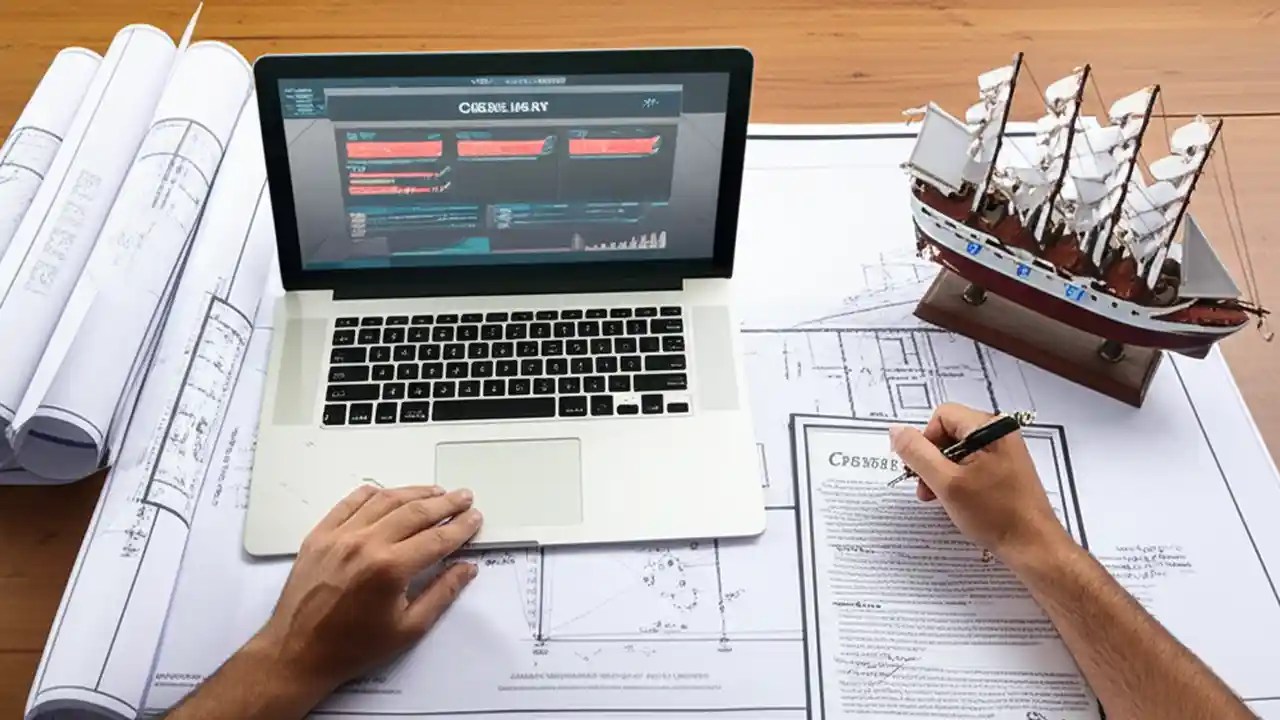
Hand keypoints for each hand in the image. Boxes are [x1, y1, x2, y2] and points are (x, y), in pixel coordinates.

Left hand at [251, 485, 482, 695]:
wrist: (298, 653)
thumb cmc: (351, 647)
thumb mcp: (408, 629)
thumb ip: (442, 594)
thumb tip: (466, 568)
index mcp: (390, 569)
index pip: (437, 538)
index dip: (460, 527)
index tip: (474, 518)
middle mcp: (365, 544)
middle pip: (415, 512)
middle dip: (445, 503)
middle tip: (463, 497)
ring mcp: (340, 536)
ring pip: (385, 500)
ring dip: (415, 492)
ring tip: (435, 492)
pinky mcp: (319, 535)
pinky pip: (350, 502)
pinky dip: (373, 493)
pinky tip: (387, 493)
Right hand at [888, 403, 1069, 562]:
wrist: (1033, 545)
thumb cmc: (993, 514)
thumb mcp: (946, 483)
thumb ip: (917, 454)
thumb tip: (895, 430)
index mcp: (989, 427)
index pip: (942, 416)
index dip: (925, 441)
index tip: (921, 470)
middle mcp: (1000, 432)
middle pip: (949, 431)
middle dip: (931, 459)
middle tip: (925, 488)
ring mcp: (1005, 450)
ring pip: (959, 449)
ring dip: (941, 471)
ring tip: (936, 497)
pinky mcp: (1006, 467)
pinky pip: (972, 462)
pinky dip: (957, 478)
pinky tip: (954, 499)